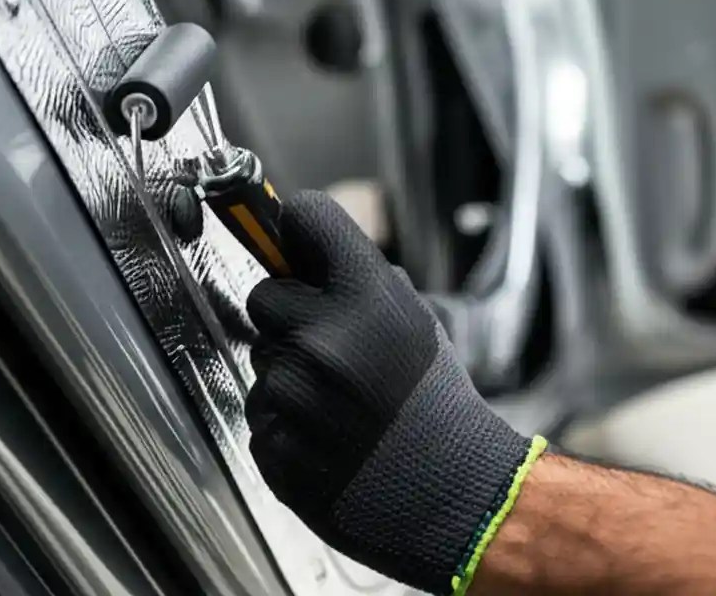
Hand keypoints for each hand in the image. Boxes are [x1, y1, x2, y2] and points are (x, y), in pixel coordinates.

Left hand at [245, 191, 543, 594]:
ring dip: (289, 373)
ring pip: (262, 359)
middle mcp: (322, 338)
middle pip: (263, 294)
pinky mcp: (271, 443)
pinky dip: (286, 422)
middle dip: (290, 315)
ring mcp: (291, 395)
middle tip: (330, 347)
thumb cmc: (436, 405)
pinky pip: (261, 411)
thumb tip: (302, 247)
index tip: (297, 242)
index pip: (304, 216)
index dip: (299, 229)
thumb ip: (363, 282)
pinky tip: (326, 437)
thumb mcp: (418, 322)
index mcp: (367, 298)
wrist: (454, 498)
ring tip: (339, 404)